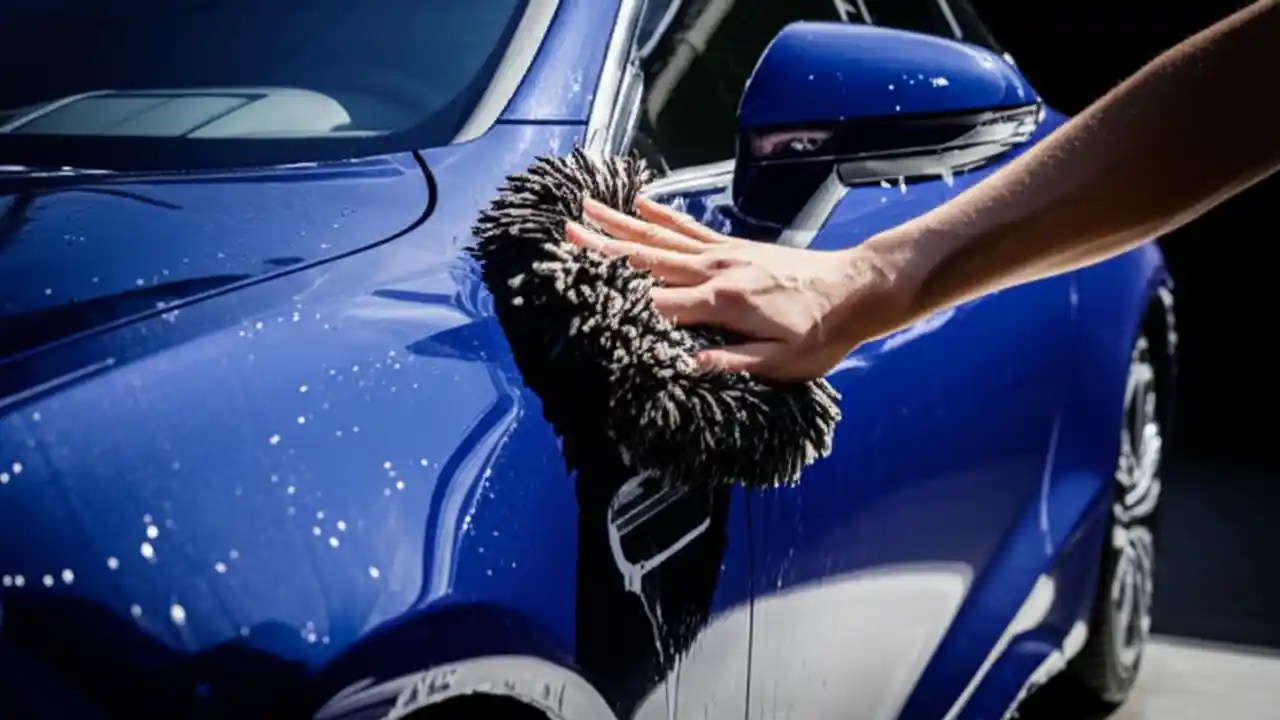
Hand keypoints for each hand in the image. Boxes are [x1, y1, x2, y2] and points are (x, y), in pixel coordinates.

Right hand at [564, 196, 911, 380]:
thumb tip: (686, 364)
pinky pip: (688, 230)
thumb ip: (734, 362)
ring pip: (661, 238)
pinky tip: (640, 203)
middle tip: (566, 231)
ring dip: (621, 223)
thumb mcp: (784, 363)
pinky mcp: (733, 248)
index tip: (580, 289)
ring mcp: (724, 254)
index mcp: (724, 302)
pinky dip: (661, 216)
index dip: (619, 298)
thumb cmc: (823, 332)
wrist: (858, 290)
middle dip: (604, 246)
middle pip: (648, 259)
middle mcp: (717, 270)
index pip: (659, 302)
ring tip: (586, 207)